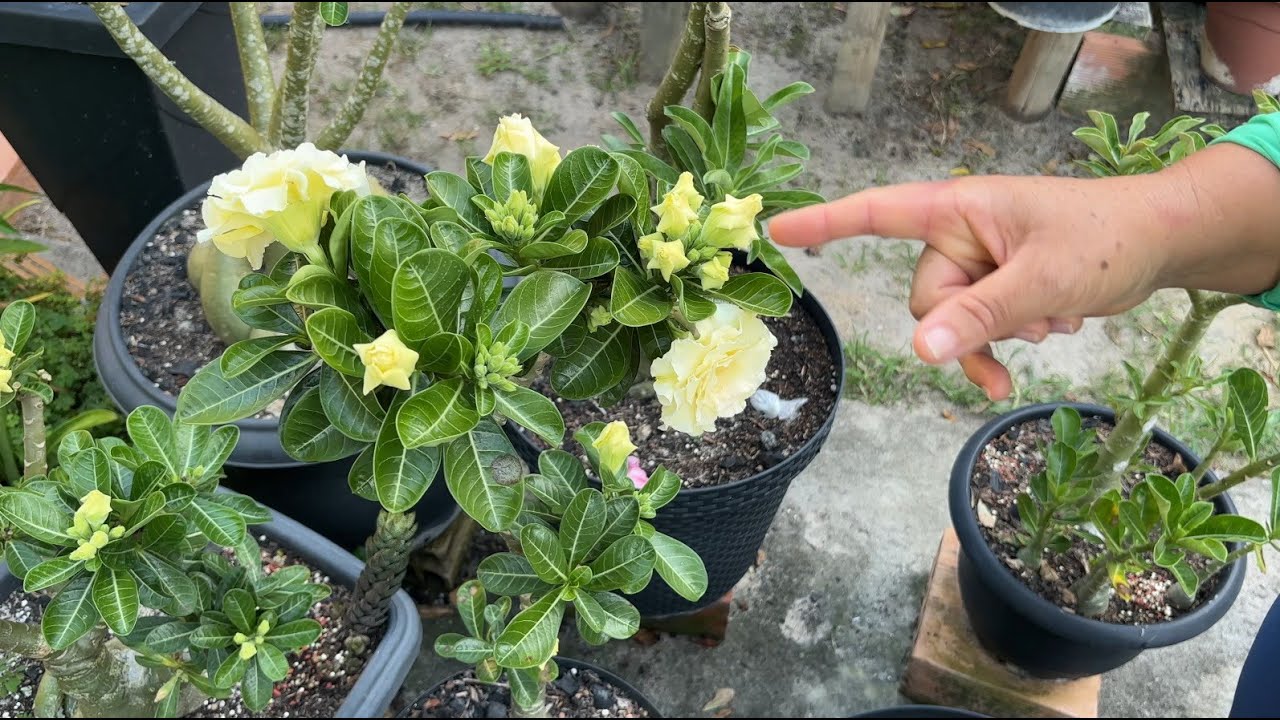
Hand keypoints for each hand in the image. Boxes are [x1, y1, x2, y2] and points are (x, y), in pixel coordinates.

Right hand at [768, 144, 1279, 399]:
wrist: (1160, 243)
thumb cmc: (1105, 238)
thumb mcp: (1040, 281)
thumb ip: (978, 316)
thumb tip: (921, 352)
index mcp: (959, 209)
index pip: (878, 213)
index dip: (826, 223)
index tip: (777, 231)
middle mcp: (960, 234)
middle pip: (927, 298)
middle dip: (970, 325)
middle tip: (1027, 324)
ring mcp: (980, 263)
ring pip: (954, 322)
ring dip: (999, 336)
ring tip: (1051, 323)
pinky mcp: (999, 287)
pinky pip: (979, 328)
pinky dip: (1008, 339)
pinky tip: (1050, 328)